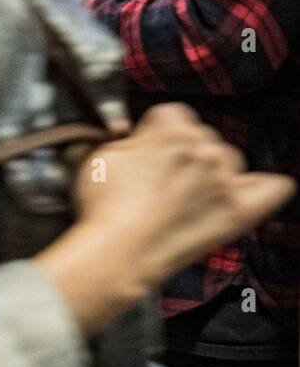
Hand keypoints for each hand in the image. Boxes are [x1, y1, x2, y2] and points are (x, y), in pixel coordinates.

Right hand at [37, 103, 293, 332]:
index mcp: (170, 130)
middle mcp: (204, 151)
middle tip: (157, 175)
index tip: (144, 147)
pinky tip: (248, 189)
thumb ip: (110, 137)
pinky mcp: (238, 212)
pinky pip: (274, 189)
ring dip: (213, 169)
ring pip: (231, 158)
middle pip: (202, 136)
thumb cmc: (104, 208)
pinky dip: (265, 186)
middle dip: (183, 150)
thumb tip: (114, 132)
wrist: (119, 252)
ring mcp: (225, 182)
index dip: (154, 131)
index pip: (171, 114)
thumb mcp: (93, 158)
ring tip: (187, 190)